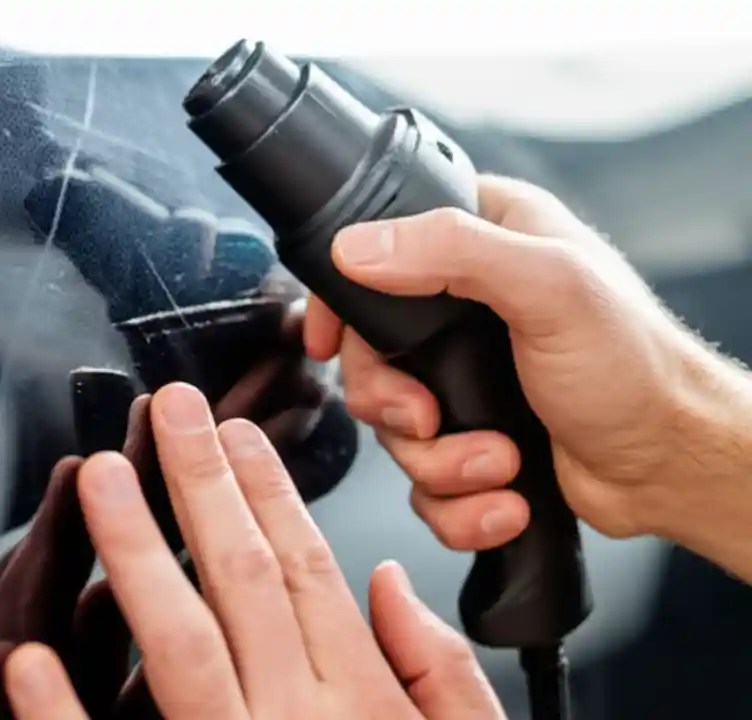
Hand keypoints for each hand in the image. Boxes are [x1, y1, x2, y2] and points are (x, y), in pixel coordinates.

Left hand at [2, 383, 502, 718]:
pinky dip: (66, 717)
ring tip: (102, 475)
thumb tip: (385, 582)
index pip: (308, 573)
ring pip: (181, 645)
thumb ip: (437, 672)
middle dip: (201, 486)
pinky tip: (28, 658)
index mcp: (361, 704)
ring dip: (137, 555)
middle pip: (245, 581)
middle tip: (166, 409)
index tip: (234, 436)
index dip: (269, 494)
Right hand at [304, 175, 751, 574]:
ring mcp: (464, 375)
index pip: (377, 249)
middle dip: (394, 406)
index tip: (326, 341)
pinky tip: (503, 497)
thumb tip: (357, 248)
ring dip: (438, 463)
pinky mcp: (470, 436)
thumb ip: (452, 253)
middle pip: (367, 355)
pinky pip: (421, 479)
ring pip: (391, 427)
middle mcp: (467, 304)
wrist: (674, 466)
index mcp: (486, 239)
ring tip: (497, 464)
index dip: (339, 299)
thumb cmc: (638, 368)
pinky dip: (455, 502)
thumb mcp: (550, 287)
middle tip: (428, 419)